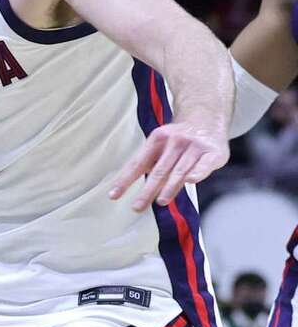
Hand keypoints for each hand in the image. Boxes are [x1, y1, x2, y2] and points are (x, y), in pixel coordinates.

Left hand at [110, 121, 228, 211]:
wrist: (207, 119)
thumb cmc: (179, 139)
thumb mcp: (159, 145)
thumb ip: (147, 164)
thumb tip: (124, 187)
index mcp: (157, 139)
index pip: (138, 163)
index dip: (125, 180)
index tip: (114, 195)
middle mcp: (175, 141)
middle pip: (159, 170)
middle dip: (147, 190)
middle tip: (137, 207)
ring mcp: (194, 146)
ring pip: (180, 170)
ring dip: (170, 186)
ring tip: (160, 201)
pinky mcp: (213, 152)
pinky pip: (204, 164)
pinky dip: (198, 172)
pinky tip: (190, 181)